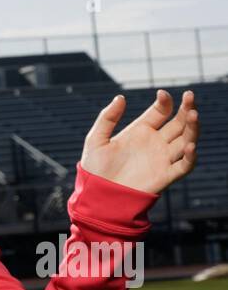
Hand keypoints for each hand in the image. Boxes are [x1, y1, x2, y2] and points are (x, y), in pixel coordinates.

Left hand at [80, 89, 198, 195]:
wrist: (98, 196)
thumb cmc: (95, 168)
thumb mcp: (96, 139)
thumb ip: (107, 118)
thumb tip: (121, 97)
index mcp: (140, 130)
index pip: (160, 111)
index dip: (165, 101)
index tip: (162, 94)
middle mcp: (155, 142)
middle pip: (178, 123)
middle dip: (186, 109)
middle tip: (190, 96)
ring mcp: (162, 158)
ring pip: (186, 140)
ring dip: (192, 128)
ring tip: (193, 114)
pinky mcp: (165, 176)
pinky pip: (184, 165)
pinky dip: (191, 156)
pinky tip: (190, 145)